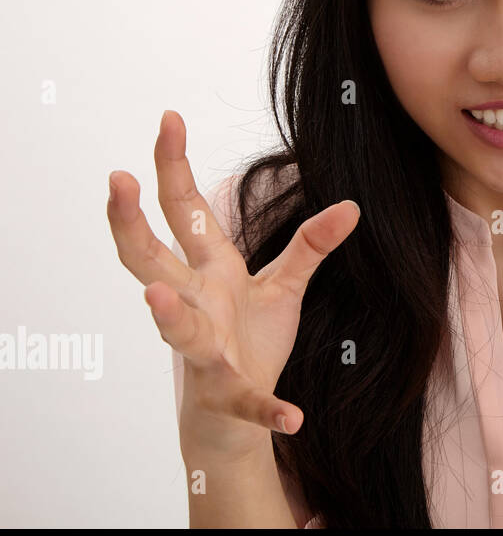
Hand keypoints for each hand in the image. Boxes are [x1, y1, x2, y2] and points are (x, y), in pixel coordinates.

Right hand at [107, 110, 359, 454]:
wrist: (235, 415)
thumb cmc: (250, 338)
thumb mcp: (285, 285)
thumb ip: (312, 244)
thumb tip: (352, 204)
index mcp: (209, 271)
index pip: (183, 211)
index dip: (174, 165)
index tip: (169, 118)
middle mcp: (194, 304)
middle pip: (150, 258)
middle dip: (130, 222)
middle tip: (116, 180)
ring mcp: (205, 349)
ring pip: (178, 329)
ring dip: (165, 312)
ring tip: (155, 294)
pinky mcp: (229, 393)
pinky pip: (247, 401)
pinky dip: (268, 409)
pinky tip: (293, 417)